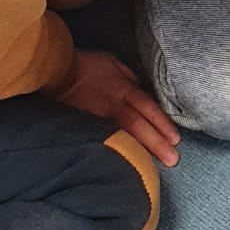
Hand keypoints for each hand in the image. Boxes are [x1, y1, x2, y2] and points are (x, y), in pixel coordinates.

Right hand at [52, 49, 180, 167]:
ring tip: (152, 169)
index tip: (176, 140)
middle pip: (139, 126)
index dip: (163, 124)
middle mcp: (113, 105)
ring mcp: (98, 119)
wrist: (54, 73)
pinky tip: (122, 166)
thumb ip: (128, 76)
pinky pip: (104, 142)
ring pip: (122, 137)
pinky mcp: (84, 128)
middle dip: (157, 144)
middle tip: (172, 160)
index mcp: (122, 89)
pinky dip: (115, 153)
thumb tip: (140, 89)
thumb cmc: (84, 65)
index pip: (148, 108)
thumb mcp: (111, 61)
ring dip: (138, 152)